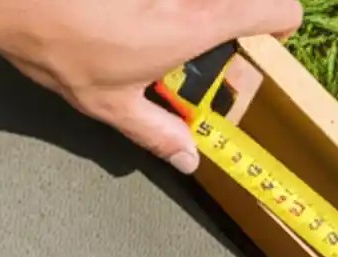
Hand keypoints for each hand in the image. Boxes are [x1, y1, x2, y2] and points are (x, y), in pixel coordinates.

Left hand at [0, 0, 302, 171]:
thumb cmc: (59, 44)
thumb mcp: (112, 103)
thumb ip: (158, 133)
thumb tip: (187, 159)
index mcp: (198, 25)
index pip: (277, 9)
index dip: (278, 23)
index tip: (264, 41)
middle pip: (238, 3)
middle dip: (224, 24)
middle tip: (191, 49)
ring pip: (200, 3)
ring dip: (188, 16)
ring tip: (148, 31)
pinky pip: (165, 0)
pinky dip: (155, 10)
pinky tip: (123, 19)